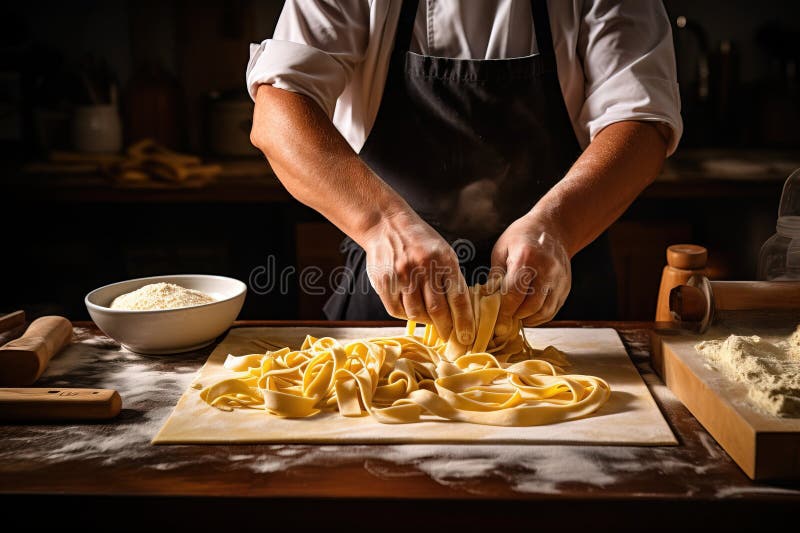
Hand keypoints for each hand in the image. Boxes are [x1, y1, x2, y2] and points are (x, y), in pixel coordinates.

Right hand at [359, 210, 474, 343]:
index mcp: (444, 260)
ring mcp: (402, 275)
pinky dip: (405, 315)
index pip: (459, 298)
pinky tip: (411, 311)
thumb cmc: (420, 241)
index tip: (467, 337)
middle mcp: (423, 268)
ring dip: (425, 321)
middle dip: (445, 327)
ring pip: (416, 313)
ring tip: (429, 321)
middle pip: (437, 310)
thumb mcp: (443, 252)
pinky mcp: (384, 281)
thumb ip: (451, 278)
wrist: (386, 225)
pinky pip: (396, 310)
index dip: (464, 321)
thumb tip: (461, 312)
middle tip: (447, 336)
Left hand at [490, 215, 570, 334]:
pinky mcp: (566, 286)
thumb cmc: (522, 237)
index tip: (496, 323)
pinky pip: (553, 309)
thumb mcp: (502, 249)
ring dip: (528, 320)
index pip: (515, 293)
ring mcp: (559, 279)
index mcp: (527, 258)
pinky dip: (540, 317)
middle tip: (503, 322)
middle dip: (515, 317)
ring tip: (515, 318)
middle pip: (531, 306)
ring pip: (544, 312)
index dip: (504, 311)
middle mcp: (547, 270)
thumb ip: (496, 275)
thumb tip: (487, 299)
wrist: (554, 228)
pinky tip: (528, 315)